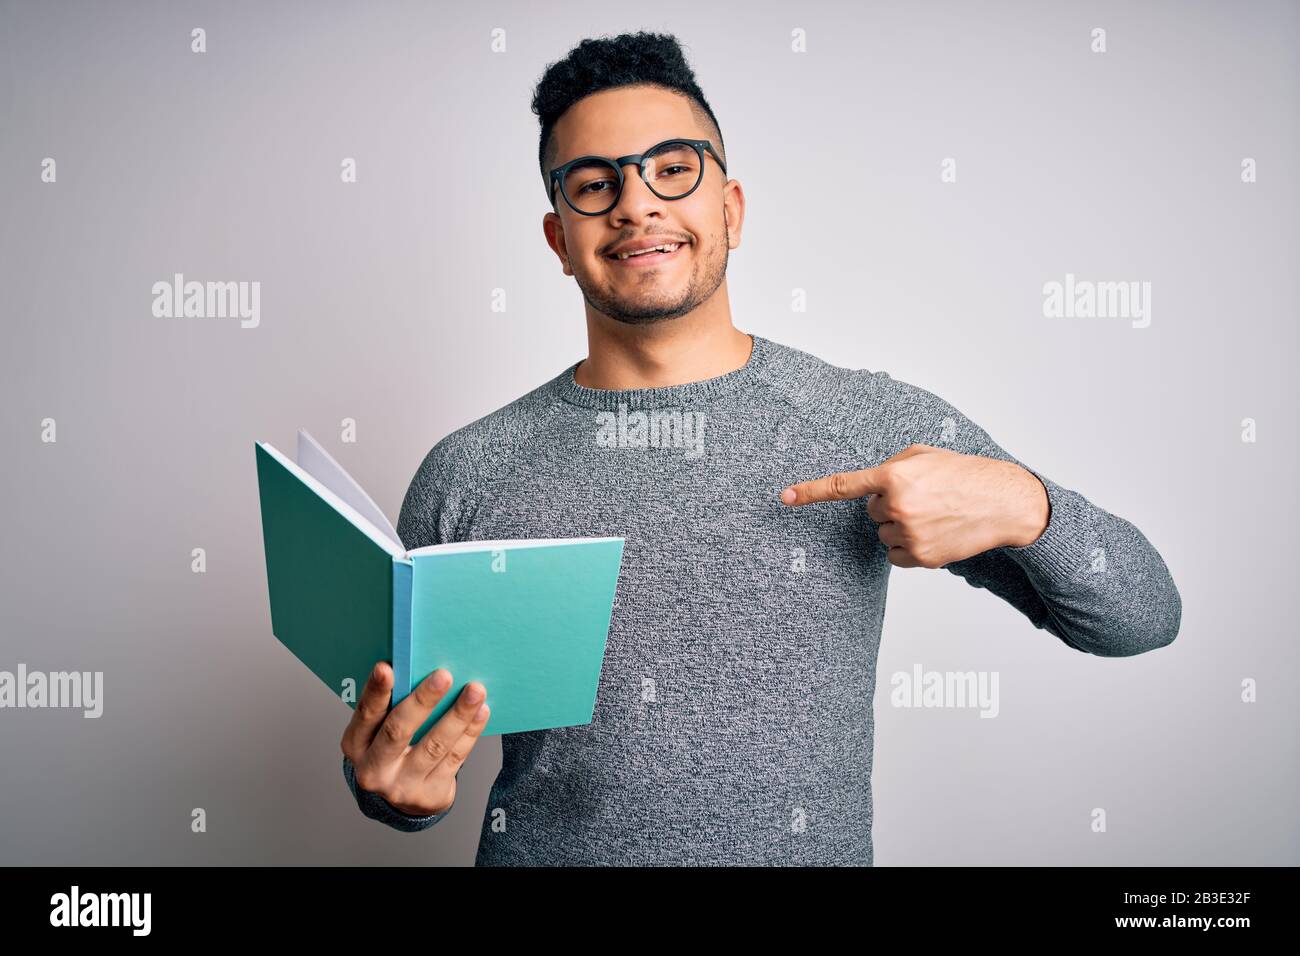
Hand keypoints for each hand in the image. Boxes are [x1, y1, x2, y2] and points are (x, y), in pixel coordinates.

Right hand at [341, 662, 488, 815]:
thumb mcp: (380, 729)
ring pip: (434, 746)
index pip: (365, 714)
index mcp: (356, 744)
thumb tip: (418, 665)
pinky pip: (455, 758)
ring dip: (457, 715)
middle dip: (423, 701)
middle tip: (444, 675)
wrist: (405, 795)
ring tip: (475, 690)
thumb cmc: (393, 747)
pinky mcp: (430, 795)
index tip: (387, 668)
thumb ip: (393, 704)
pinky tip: (481, 711)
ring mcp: (402, 786)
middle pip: (399, 731)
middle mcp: (374, 769)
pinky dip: (470, 732)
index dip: (376, 692)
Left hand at [780, 444, 1048, 567]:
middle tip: (922, 498)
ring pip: (883, 535)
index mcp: (894, 476)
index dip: (811, 491)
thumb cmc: (962, 474)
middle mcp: (897, 506)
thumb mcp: (922, 455)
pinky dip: (909, 547)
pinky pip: (895, 555)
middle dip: (889, 505)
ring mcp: (909, 534)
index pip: (843, 486)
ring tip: (933, 515)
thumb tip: (869, 488)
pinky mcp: (921, 557)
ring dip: (900, 527)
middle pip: (871, 513)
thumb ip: (890, 467)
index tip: (785, 497)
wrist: (1002, 501)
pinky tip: (934, 533)